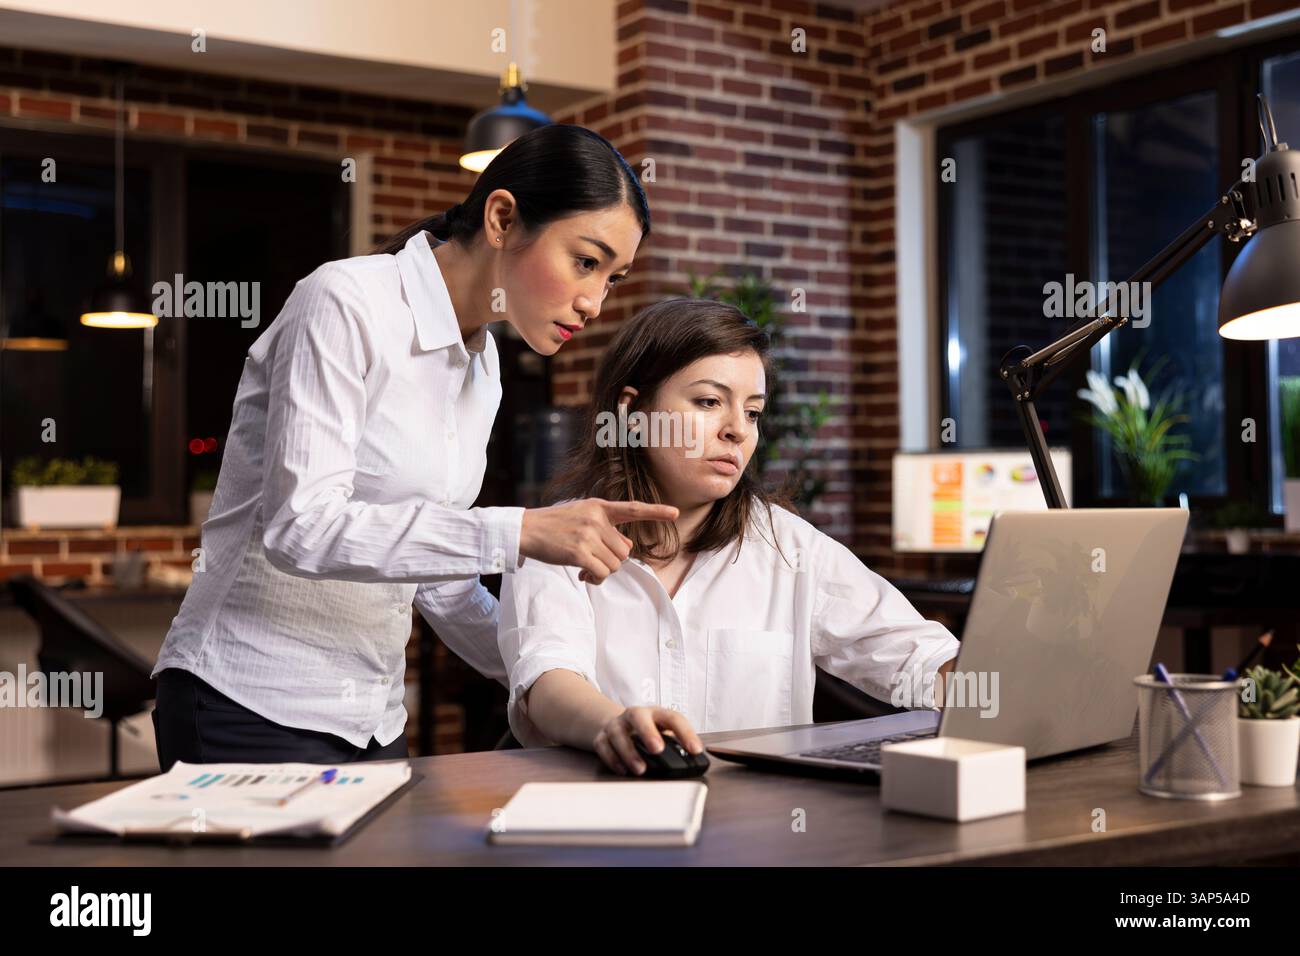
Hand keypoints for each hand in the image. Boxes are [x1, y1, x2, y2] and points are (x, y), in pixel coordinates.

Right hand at [519, 498, 677, 583]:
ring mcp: (588, 535)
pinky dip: (595, 578)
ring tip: (585, 568)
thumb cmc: (554, 526)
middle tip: (593, 562)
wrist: (526, 530)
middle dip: (612, 560)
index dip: (656, 512)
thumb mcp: (581, 517)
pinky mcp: (579, 552)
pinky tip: (583, 575)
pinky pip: (601, 573)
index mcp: (599, 506)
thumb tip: (624, 549)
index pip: (632, 508)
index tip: (675, 513)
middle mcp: (596, 519)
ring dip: (602, 571)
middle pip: (624, 550)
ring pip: (614, 564)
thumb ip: (604, 529)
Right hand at [592, 706, 703, 775]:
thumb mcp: (664, 732)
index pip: (673, 718)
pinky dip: (612, 759)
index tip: (695, 750)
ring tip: (640, 769)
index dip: (685, 733)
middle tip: (657, 749)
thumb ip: (676, 746)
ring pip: (617, 733)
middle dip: (648, 732)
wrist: (621, 725)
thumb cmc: (650, 731)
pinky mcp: (601, 737)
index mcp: (656, 713)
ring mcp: (616, 725)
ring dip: (629, 752)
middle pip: (638, 717)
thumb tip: (692, 762)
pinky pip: (603, 746)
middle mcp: (635, 715)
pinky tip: (623, 770)